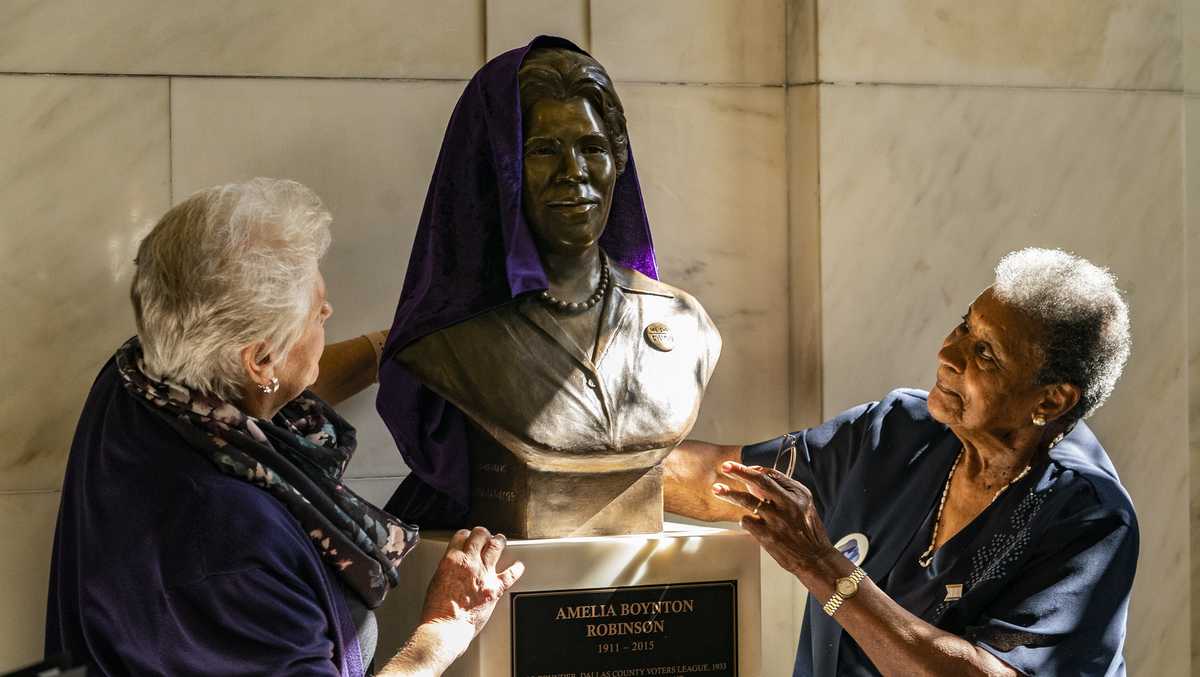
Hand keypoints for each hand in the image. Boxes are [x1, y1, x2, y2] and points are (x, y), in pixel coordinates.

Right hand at [420, 527, 524, 638]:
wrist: (447, 627)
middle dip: (483, 534)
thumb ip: (449, 569)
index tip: (468, 536)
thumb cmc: (437, 610)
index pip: (462, 536)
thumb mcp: (436, 580)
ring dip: (499, 541)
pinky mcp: (495, 588)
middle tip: (485, 535)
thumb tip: (455, 566)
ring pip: (496, 547)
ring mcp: (484, 574)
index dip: (466, 534)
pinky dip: (516, 568)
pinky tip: (518, 566)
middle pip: (480, 536)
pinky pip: (510, 574)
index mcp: (452, 560)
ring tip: (500, 540)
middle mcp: (470, 563)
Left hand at [712, 462, 837, 576]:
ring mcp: (777, 520)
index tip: (740, 468)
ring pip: (747, 500)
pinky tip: (749, 523)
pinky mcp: (768, 536)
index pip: (772, 474)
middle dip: (740, 471)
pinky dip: (744, 520)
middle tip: (725, 466)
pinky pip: (747, 521)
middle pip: (759, 481)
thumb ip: (784, 492)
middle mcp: (788, 504)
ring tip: (717, 489)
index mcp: (799, 494)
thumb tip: (757, 482)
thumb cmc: (808, 532)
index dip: (753, 470)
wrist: (815, 559)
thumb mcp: (804, 505)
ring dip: (730, 493)